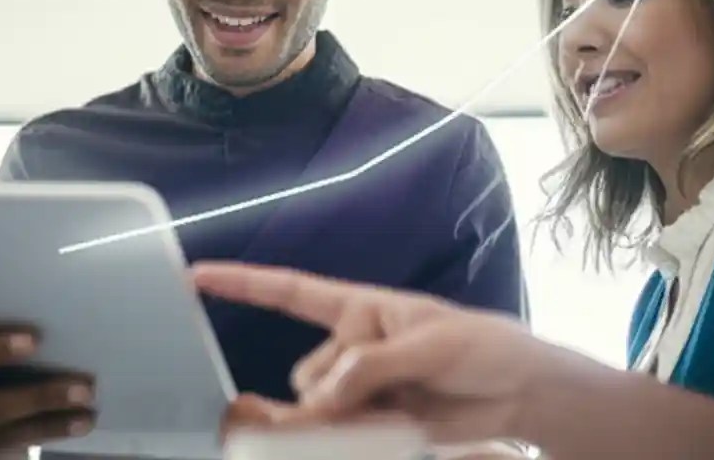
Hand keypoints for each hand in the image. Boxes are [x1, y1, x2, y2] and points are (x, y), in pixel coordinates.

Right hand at [194, 262, 542, 444]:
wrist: (518, 393)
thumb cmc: (482, 347)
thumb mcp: (432, 344)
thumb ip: (374, 364)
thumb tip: (326, 392)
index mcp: (361, 308)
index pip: (291, 291)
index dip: (242, 283)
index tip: (195, 276)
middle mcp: (350, 346)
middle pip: (307, 374)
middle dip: (336, 389)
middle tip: (393, 391)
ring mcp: (358, 388)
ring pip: (318, 409)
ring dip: (350, 416)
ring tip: (405, 410)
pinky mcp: (371, 423)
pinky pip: (336, 433)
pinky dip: (350, 436)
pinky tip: (388, 428)